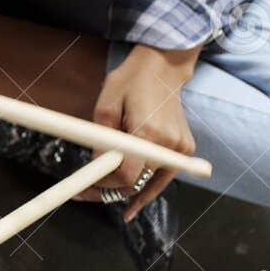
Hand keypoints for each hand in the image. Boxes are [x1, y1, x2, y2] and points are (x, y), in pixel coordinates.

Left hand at [84, 44, 199, 219]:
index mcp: (148, 132)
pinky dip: (146, 186)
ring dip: (128, 193)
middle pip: (137, 183)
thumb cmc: (130, 83)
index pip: (126, 175)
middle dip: (111, 191)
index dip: (103, 186)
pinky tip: (133, 200)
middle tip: (87, 195)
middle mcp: (169, 144)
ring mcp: (181, 147)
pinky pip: (163, 175)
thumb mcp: (105, 106)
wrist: (162, 70)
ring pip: (151, 184)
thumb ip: (102, 139)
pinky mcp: (185, 148)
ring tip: (104, 197)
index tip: (84, 189)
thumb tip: (97, 167)